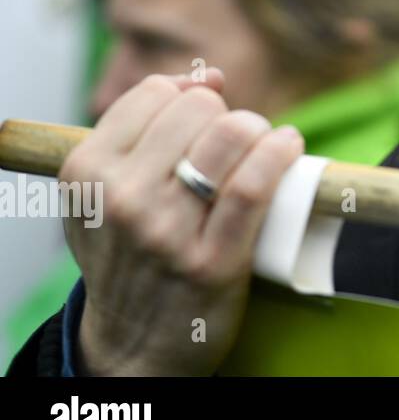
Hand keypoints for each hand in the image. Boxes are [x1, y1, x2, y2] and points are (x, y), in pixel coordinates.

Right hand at [61, 71, 302, 375]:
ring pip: (231, 136)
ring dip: (260, 132)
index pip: (158, 94)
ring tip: (265, 145)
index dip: (191, 99)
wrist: (135, 343)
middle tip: (236, 143)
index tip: (205, 121)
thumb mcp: (106, 191)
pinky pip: (255, 184)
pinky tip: (289, 148)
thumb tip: (211, 76)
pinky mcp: (212, 260)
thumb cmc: (129, 253)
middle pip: (201, 110)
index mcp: (88, 171)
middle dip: (228, 117)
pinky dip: (280, 154)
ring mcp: (166, 230)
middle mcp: (122, 197)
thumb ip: (144, 128)